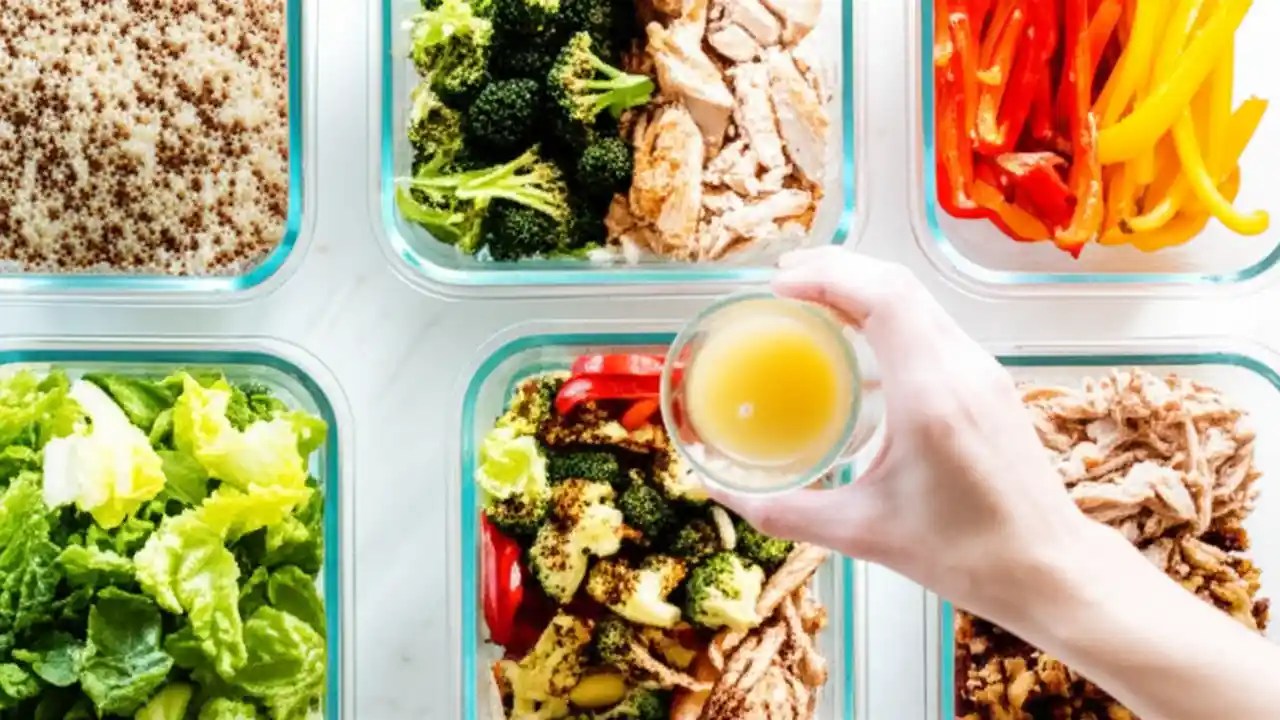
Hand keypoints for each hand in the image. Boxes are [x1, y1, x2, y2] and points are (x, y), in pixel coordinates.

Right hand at [708, 247, 1091, 624]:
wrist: (1047, 568)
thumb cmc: (965, 554)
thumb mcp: (861, 533)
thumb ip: (784, 511)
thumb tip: (721, 492)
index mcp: (932, 395)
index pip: (883, 298)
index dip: (828, 277)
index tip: (779, 284)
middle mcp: (962, 369)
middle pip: (899, 285)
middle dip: (838, 269)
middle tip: (784, 278)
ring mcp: (981, 372)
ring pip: (919, 301)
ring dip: (864, 287)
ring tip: (813, 299)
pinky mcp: (988, 384)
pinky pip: (932, 327)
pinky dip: (888, 315)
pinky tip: (858, 343)